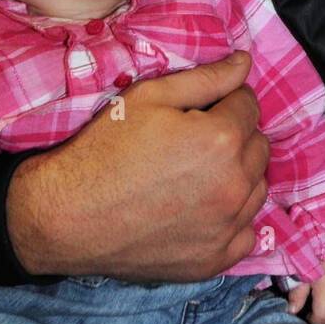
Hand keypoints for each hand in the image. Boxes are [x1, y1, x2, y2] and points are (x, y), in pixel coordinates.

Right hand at [6, 52, 269, 280]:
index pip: (249, 104)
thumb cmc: (105, 149)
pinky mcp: (215, 260)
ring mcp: (227, 227)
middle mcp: (234, 185)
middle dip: (235, 135)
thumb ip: (207, 78)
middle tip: (196, 141)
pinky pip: (246, 232)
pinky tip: (202, 210)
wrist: (66, 216)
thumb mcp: (150, 97)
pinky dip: (232, 219)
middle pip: (258, 146)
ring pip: (257, 187)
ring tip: (197, 175)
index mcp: (221, 139)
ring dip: (238, 175)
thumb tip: (246, 62)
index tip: (200, 110)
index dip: (225, 100)